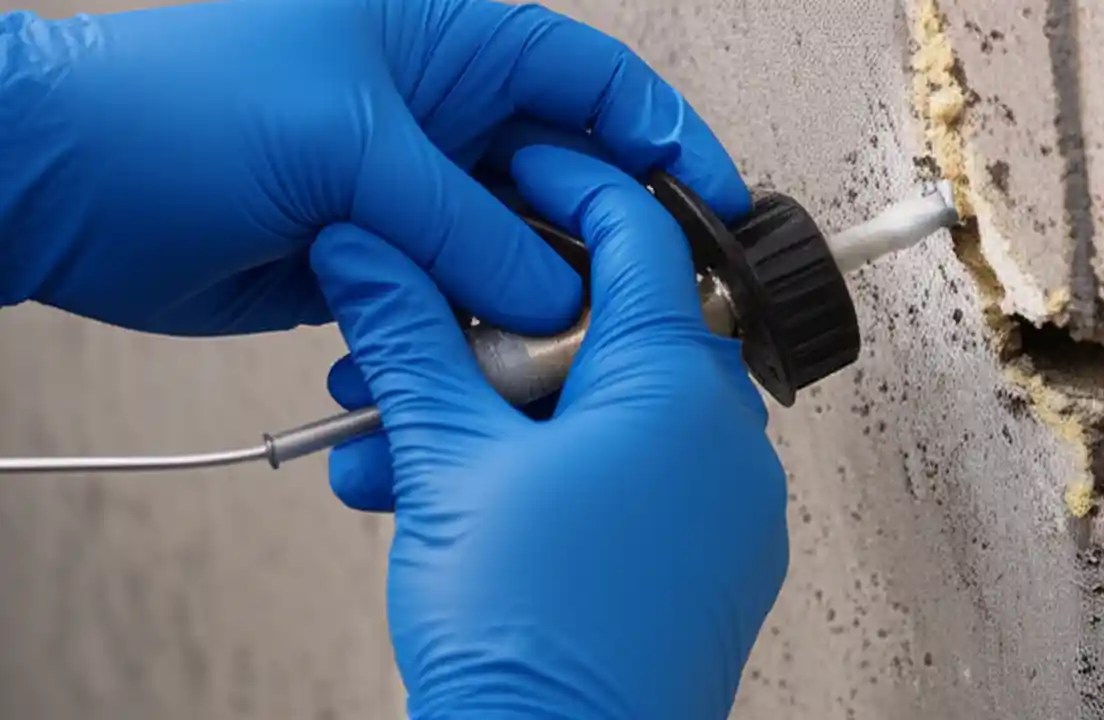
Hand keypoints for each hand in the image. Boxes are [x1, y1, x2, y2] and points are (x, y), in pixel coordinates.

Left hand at [0, 0, 747, 334]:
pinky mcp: (383, 265)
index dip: (665, 140)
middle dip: (603, 248)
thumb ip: (466, 223)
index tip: (717, 200)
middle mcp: (441, 116)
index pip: (592, 84)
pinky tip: (451, 368)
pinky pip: (455, 307)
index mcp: (448, 40)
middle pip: (568, 183)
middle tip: (633, 309)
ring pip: (514, 259)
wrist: (57, 190)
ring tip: (528, 354)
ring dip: (525, 313)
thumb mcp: (348, 144)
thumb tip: (555, 291)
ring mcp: (414, 195)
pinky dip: (463, 344)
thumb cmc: (169, 108)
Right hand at [312, 147, 788, 717]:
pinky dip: (530, 471)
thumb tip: (370, 255)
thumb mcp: (448, 462)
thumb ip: (408, 338)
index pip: (635, 232)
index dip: (566, 184)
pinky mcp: (693, 557)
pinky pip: (612, 477)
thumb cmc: (532, 641)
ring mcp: (713, 503)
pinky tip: (440, 497)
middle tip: (406, 351)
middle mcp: (718, 435)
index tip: (512, 169)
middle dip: (482, 339)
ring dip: (484, 419)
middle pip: (596, 330)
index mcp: (678, 384)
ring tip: (391, 450)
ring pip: (589, 413)